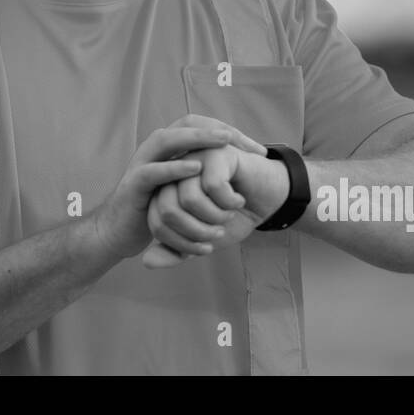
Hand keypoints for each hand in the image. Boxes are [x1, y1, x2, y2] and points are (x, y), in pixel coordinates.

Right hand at [90, 122, 237, 261]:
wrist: (120, 232)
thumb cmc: (156, 209)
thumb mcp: (184, 188)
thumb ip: (203, 174)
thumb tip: (240, 168)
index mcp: (169, 148)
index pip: (201, 126)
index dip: (230, 132)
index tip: (259, 150)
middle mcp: (155, 149)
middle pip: (186, 124)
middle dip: (217, 128)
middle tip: (242, 138)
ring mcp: (142, 163)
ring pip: (168, 140)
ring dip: (197, 138)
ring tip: (223, 141)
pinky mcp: (133, 184)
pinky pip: (152, 171)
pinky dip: (174, 168)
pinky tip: (197, 167)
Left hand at [142, 122, 289, 268]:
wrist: (266, 198)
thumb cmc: (233, 216)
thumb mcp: (202, 241)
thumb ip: (175, 251)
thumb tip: (147, 262)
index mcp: (166, 192)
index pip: (157, 223)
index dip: (181, 244)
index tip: (205, 247)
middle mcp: (175, 174)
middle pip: (168, 210)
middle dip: (198, 232)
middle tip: (218, 232)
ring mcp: (194, 159)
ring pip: (189, 198)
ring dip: (215, 217)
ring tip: (228, 214)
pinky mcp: (215, 152)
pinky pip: (212, 186)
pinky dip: (229, 202)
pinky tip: (238, 199)